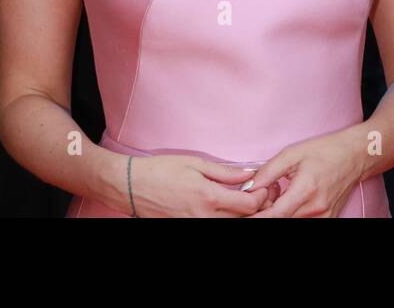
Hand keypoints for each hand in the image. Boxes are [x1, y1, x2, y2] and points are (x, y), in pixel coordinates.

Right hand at [127, 155, 271, 216]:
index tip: (264, 186)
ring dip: (242, 216)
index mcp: (208, 197)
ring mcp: (195, 226)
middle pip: (244, 221)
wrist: (130, 187)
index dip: (262, 196)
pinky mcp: (187, 229)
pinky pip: (214, 227)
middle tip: (260, 194)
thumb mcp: (194, 163)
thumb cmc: (160, 170)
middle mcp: (204, 218)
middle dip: (258, 208)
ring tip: (244, 202)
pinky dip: (225, 219)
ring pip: (231, 226)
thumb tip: (250, 173)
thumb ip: (225, 172)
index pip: (249, 205)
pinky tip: (227, 209)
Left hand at [246, 130, 365, 216]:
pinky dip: (292, 214)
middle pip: (281, 219)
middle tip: (265, 193)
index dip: (257, 215)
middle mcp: (316, 209)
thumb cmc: (325, 151)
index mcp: (306, 190)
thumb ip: (268, 171)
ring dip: (279, 213)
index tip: (245, 212)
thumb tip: (247, 187)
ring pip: (291, 222)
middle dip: (266, 211)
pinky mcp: (328, 220)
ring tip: (280, 193)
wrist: (356, 156)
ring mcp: (324, 217)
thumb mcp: (292, 153)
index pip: (275, 214)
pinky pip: (303, 221)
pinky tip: (291, 199)